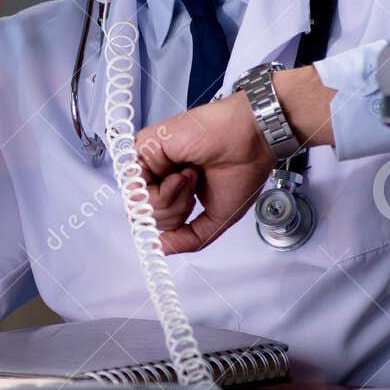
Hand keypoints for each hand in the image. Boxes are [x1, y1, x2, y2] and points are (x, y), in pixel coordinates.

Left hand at [137, 67, 336, 253]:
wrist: (251, 140)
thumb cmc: (242, 167)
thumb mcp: (216, 218)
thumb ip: (188, 238)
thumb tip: (162, 249)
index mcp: (173, 185)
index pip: (152, 218)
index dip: (172, 224)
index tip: (187, 216)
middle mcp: (159, 172)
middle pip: (143, 216)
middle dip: (174, 214)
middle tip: (194, 191)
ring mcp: (150, 159)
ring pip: (138, 205)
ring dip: (172, 201)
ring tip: (192, 178)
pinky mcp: (144, 146)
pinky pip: (138, 188)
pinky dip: (167, 190)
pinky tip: (185, 173)